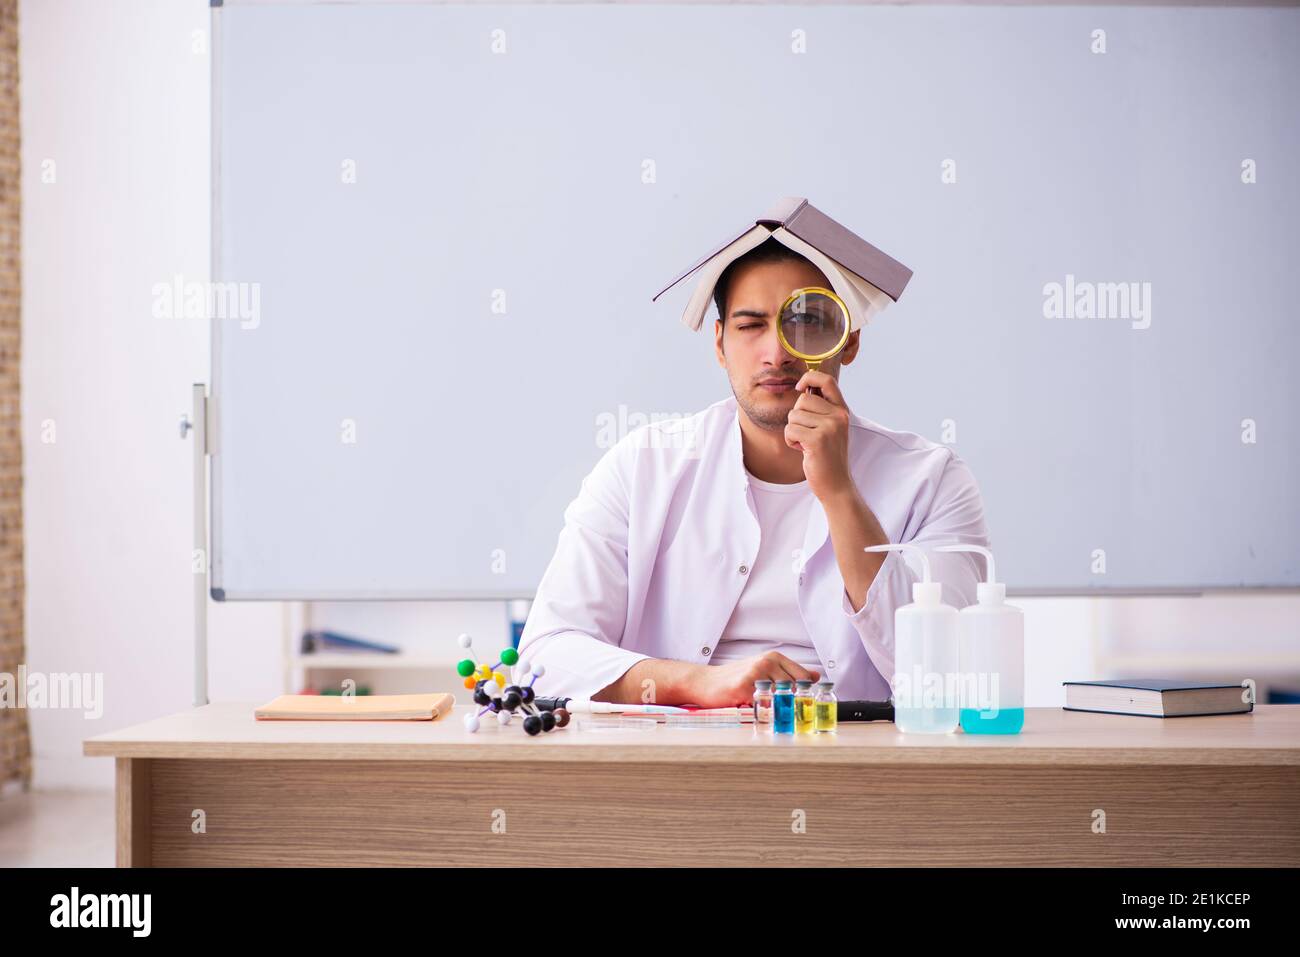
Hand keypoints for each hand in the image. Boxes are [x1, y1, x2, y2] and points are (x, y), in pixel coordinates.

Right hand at [690, 652, 820, 707]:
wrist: (705, 682)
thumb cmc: (736, 678)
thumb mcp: (764, 669)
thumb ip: (789, 672)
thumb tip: (815, 676)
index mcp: (774, 657)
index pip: (803, 676)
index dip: (807, 693)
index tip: (805, 704)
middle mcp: (766, 662)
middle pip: (795, 688)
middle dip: (793, 703)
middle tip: (786, 713)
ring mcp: (755, 673)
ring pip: (781, 696)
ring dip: (779, 708)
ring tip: (768, 711)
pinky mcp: (744, 686)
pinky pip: (763, 703)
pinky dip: (763, 711)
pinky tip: (754, 709)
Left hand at [784, 370, 853, 501]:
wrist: (836, 484)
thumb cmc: (827, 456)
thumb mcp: (830, 428)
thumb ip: (821, 409)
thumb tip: (803, 388)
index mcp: (842, 410)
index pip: (826, 380)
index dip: (809, 377)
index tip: (799, 387)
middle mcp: (839, 416)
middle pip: (802, 400)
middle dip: (797, 416)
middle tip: (807, 433)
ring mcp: (830, 427)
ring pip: (793, 415)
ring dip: (793, 431)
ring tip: (806, 443)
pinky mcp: (818, 440)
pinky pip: (790, 430)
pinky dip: (791, 441)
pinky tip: (803, 450)